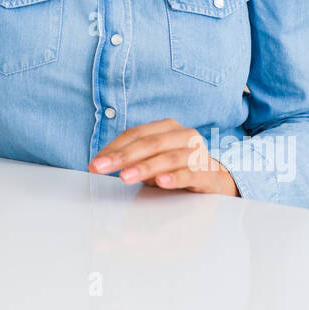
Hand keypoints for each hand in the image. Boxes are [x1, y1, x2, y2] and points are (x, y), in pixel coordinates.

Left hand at [88, 119, 239, 196]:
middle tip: (101, 168)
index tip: (95, 162)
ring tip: (124, 177)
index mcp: (166, 127)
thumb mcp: (152, 160)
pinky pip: (188, 174)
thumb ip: (130, 159)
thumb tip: (101, 164)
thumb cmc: (176, 167)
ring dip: (143, 168)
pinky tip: (160, 182)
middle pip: (148, 143)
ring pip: (167, 158)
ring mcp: (196, 152)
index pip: (135, 134)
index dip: (113, 147)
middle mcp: (182, 135)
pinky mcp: (206, 172)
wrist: (213, 179)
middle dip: (122, 156)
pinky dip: (173, 177)